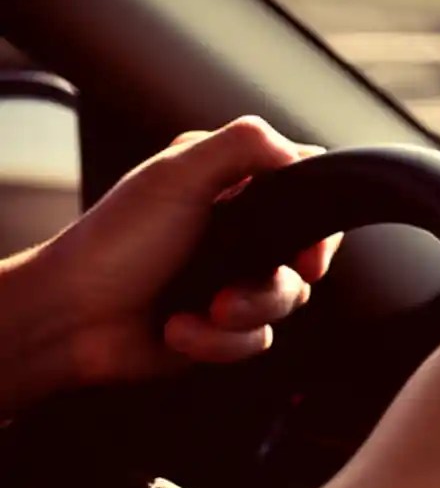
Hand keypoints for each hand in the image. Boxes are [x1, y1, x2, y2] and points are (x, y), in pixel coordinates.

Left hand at [38, 116, 340, 384]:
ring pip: (287, 302)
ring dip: (244, 313)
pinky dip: (219, 342)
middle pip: (308, 255)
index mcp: (232, 183)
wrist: (71, 320)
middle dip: (277, 281)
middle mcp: (239, 230)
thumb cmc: (113, 244)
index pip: (306, 189)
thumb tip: (300, 153)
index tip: (308, 251)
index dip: (319, 223)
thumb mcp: (176, 175)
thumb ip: (243, 145)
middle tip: (246, 285)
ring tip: (204, 310)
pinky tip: (181, 330)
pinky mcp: (225, 325)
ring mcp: (234, 279)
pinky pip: (257, 340)